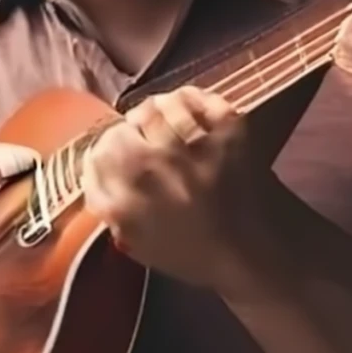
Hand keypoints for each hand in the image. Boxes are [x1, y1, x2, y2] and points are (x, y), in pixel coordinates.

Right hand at [81, 86, 272, 292]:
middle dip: (131, 129)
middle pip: (125, 126)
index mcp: (129, 200)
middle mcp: (154, 169)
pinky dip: (190, 99)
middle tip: (142, 135)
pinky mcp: (225, 131)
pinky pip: (194, 97)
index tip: (116, 151)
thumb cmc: (196, 254)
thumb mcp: (141, 246)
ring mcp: (192, 147)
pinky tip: (191, 110)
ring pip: (158, 106)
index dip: (105, 150)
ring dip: (159, 110)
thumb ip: (112, 210)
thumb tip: (94, 176)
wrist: (257, 253)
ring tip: (167, 120)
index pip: (98, 154)